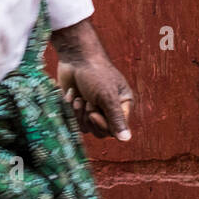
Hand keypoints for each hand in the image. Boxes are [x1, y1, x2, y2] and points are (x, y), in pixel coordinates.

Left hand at [51, 18, 132, 140]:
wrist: (74, 58)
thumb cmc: (95, 73)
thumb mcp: (107, 96)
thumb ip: (116, 118)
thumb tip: (126, 139)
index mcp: (123, 104)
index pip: (115, 129)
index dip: (103, 124)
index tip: (93, 113)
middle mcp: (109, 108)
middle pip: (101, 132)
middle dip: (90, 117)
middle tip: (87, 101)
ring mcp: (93, 109)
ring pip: (86, 128)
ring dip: (80, 113)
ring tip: (79, 96)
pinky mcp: (79, 109)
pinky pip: (75, 121)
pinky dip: (71, 109)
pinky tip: (72, 94)